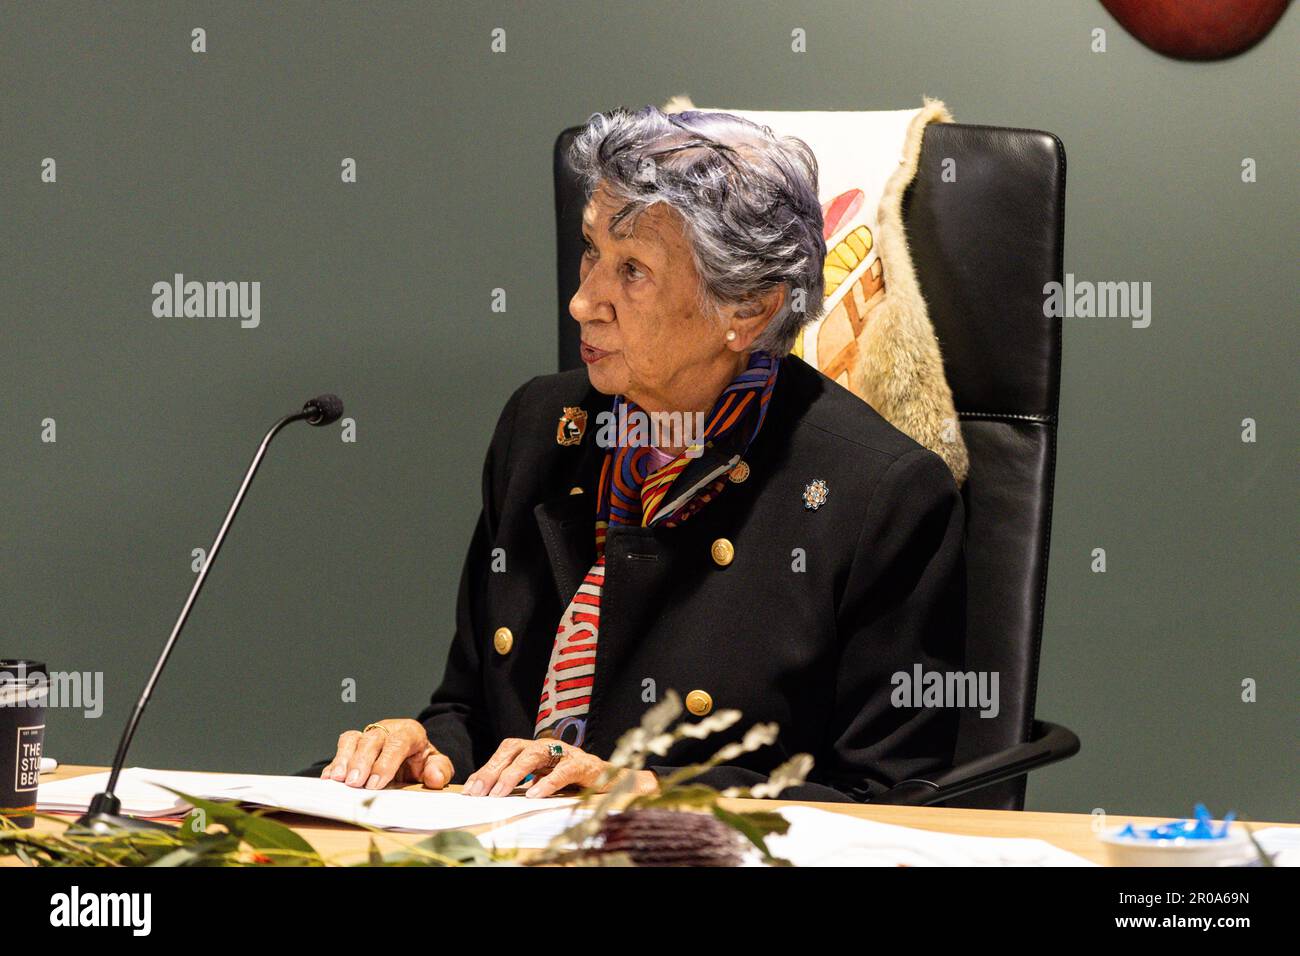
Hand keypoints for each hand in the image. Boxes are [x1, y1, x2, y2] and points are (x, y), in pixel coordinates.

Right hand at [321, 718, 453, 790]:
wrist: (412, 755)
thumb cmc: (422, 761)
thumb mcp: (436, 765)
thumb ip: (439, 770)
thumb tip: (435, 778)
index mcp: (409, 732)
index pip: (397, 743)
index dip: (385, 763)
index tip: (375, 783)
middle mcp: (386, 730)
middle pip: (371, 740)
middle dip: (361, 762)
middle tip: (354, 783)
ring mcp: (368, 736)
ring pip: (353, 739)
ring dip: (343, 759)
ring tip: (337, 779)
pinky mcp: (354, 745)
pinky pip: (342, 748)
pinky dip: (334, 763)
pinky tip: (329, 778)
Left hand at [463, 738, 659, 798]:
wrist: (612, 780)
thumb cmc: (573, 781)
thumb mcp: (543, 780)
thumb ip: (522, 783)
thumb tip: (489, 793)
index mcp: (535, 748)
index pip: (506, 751)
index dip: (488, 767)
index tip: (471, 788)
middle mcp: (548, 745)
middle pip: (515, 749)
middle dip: (494, 770)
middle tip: (479, 792)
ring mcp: (565, 752)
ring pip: (535, 754)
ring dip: (514, 774)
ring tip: (499, 793)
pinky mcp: (582, 764)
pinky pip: (563, 772)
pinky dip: (547, 783)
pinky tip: (533, 795)